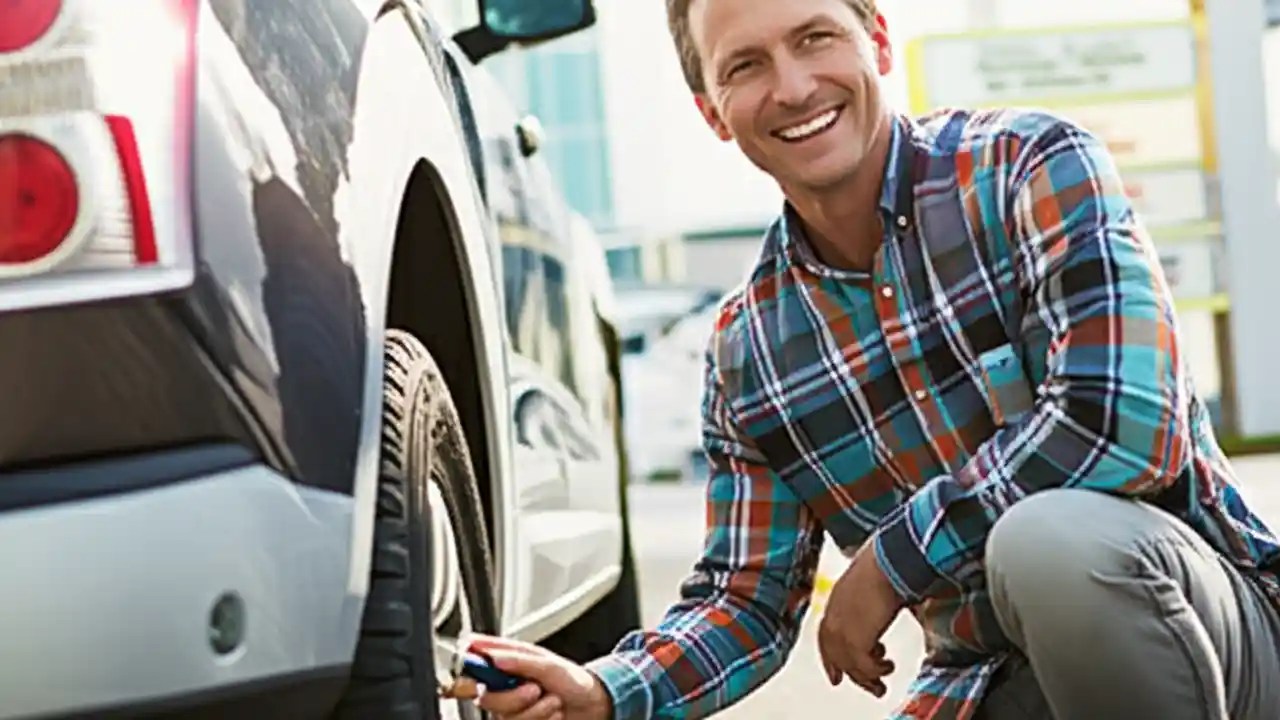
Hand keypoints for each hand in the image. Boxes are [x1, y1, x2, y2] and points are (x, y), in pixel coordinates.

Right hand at [443, 634, 612, 719]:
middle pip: (484, 697)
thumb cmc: (573, 680)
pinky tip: (552, 714)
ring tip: (552, 701)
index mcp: (507, 660)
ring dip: (534, 711)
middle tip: (535, 689)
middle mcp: (504, 684)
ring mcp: (512, 707)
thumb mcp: (550, 664)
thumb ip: (520, 660)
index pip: (474, 658)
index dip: (465, 663)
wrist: (594, 706)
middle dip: (512, 698)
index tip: (473, 671)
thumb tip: (494, 656)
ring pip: (503, 716)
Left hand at [816, 545, 904, 696]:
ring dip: (867, 677)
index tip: (836, 676)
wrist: (888, 562)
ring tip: (882, 684)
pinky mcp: (855, 638)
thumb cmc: (886, 564)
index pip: (825, 636)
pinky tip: (888, 667)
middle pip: (836, 654)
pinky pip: (862, 665)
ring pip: (849, 663)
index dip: (830, 658)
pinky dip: (876, 671)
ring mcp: (841, 627)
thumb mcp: (871, 585)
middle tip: (869, 687)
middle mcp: (834, 616)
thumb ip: (870, 600)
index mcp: (836, 600)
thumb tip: (884, 605)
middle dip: (850, 673)